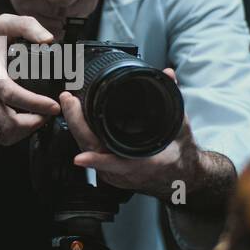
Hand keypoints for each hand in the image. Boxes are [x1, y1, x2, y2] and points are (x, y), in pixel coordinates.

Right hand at [0, 13, 62, 145]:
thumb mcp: (3, 25)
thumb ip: (28, 26)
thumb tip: (48, 39)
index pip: (12, 95)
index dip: (36, 104)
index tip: (53, 106)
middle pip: (9, 123)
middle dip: (35, 122)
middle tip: (47, 112)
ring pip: (3, 135)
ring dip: (26, 131)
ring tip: (37, 118)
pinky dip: (12, 135)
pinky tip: (21, 124)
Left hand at [59, 67, 200, 199]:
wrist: (180, 175)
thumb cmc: (180, 155)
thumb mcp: (180, 127)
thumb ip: (174, 99)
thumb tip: (168, 75)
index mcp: (143, 165)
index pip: (116, 165)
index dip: (98, 161)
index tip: (81, 158)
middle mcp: (124, 171)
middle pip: (92, 150)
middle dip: (77, 124)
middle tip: (69, 100)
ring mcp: (114, 172)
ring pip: (88, 149)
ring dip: (76, 126)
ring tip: (69, 103)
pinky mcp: (108, 168)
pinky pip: (90, 150)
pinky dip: (81, 132)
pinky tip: (74, 117)